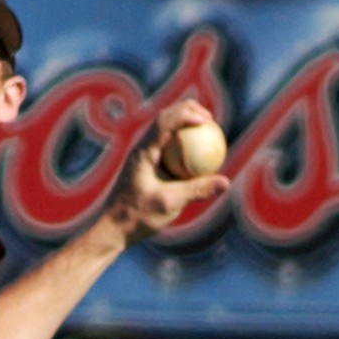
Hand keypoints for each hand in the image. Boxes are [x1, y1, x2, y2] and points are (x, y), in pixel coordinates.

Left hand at [105, 99, 230, 244]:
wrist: (113, 228)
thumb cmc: (137, 217)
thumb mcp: (169, 204)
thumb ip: (197, 190)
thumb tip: (225, 182)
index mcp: (142, 152)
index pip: (164, 121)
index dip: (186, 114)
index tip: (207, 121)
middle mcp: (140, 148)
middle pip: (165, 116)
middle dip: (188, 110)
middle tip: (210, 118)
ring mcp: (142, 155)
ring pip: (164, 128)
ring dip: (184, 122)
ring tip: (206, 128)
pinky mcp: (145, 164)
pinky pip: (166, 145)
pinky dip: (182, 143)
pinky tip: (198, 153)